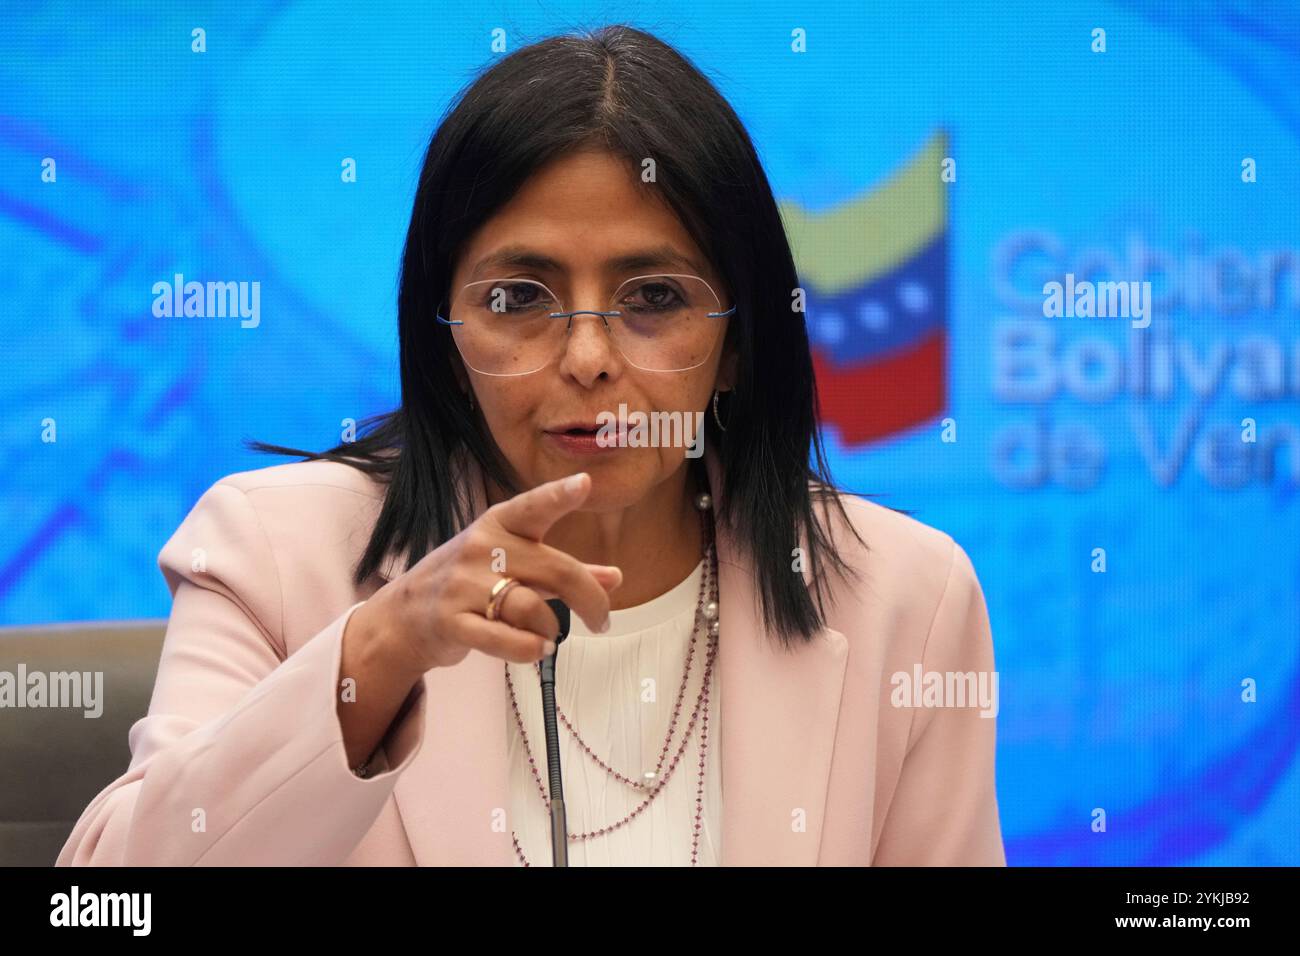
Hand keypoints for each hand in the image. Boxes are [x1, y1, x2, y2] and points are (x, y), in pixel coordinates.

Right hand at [357, 471, 621, 674]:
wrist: (402, 617)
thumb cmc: (470, 583)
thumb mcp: (515, 566)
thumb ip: (563, 572)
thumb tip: (615, 577)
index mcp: (499, 524)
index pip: (534, 506)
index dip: (559, 495)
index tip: (585, 483)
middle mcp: (482, 547)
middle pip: (555, 570)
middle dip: (590, 600)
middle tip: (602, 622)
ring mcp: (463, 585)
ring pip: (532, 607)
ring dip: (551, 629)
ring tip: (549, 638)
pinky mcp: (452, 621)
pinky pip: (505, 639)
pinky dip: (529, 649)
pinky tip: (537, 650)